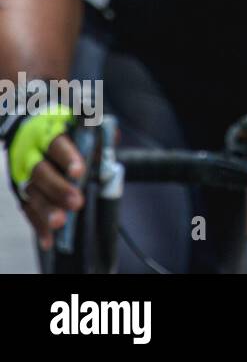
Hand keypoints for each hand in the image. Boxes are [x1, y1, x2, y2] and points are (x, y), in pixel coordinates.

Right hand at [6, 113, 84, 249]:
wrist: (25, 125)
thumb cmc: (61, 127)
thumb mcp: (76, 122)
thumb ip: (95, 132)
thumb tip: (112, 140)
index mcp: (47, 134)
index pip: (57, 145)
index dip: (67, 158)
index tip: (79, 171)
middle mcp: (30, 155)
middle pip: (41, 173)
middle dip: (58, 189)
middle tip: (77, 203)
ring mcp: (23, 174)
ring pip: (32, 194)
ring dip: (46, 210)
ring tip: (61, 223)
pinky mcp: (20, 191)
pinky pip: (28, 209)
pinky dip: (37, 225)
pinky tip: (48, 239)